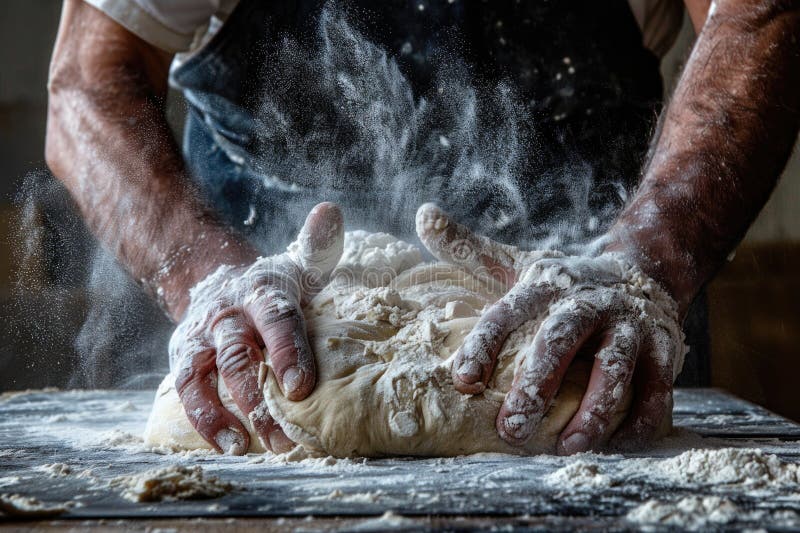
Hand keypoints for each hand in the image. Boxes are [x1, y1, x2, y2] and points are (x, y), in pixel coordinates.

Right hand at [169, 203, 343, 453]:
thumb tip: (331, 211)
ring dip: (229, 413)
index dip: (288, 352)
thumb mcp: (298, 264)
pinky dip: (205, 420)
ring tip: (251, 447)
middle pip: (239, 355)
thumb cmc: (273, 287)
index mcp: (261, 291)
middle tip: (286, 436)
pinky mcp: (185, 358)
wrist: (218, 283)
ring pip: (209, 376)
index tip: (302, 388)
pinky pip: (188, 390)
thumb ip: (317, 246)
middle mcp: (227, 314)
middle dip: (260, 395)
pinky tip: (229, 445)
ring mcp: (202, 337)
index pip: (276, 319)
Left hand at [416, 203, 684, 453]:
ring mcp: (628, 325)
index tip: (463, 382)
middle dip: (536, 384)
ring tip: (567, 445)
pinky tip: (615, 445)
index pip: (508, 313)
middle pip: (561, 339)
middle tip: (511, 429)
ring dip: (593, 410)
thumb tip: (423, 215)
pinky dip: (639, 420)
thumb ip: (470, 250)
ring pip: (614, 368)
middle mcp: (588, 301)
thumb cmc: (563, 284)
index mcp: (546, 285)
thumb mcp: (517, 264)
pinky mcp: (663, 349)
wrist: (641, 271)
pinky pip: (656, 389)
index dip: (484, 347)